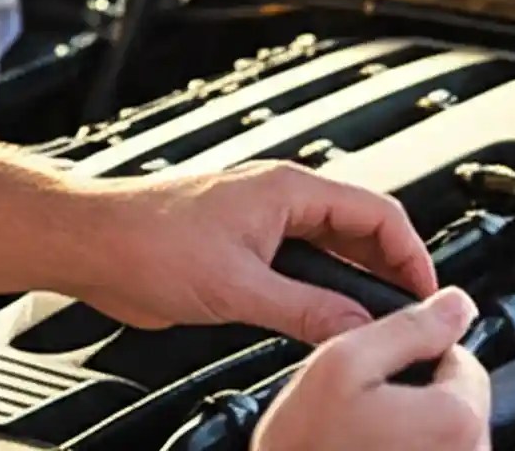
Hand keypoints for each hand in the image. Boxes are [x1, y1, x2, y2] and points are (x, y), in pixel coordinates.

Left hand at [75, 160, 437, 342]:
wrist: (91, 242)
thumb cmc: (146, 241)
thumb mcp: (238, 287)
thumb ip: (305, 309)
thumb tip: (354, 326)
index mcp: (290, 189)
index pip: (377, 212)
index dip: (410, 252)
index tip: (423, 289)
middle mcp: (283, 198)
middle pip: (362, 227)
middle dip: (389, 267)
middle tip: (406, 307)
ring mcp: (266, 220)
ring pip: (334, 245)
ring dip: (357, 277)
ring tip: (374, 315)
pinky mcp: (247, 244)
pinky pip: (304, 261)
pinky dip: (326, 284)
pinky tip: (328, 313)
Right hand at [252, 287, 490, 450]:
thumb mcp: (343, 366)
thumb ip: (409, 327)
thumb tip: (457, 304)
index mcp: (458, 419)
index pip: (464, 359)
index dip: (416, 358)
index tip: (378, 380)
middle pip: (460, 401)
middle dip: (418, 398)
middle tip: (366, 415)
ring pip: (448, 435)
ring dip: (414, 433)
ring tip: (365, 444)